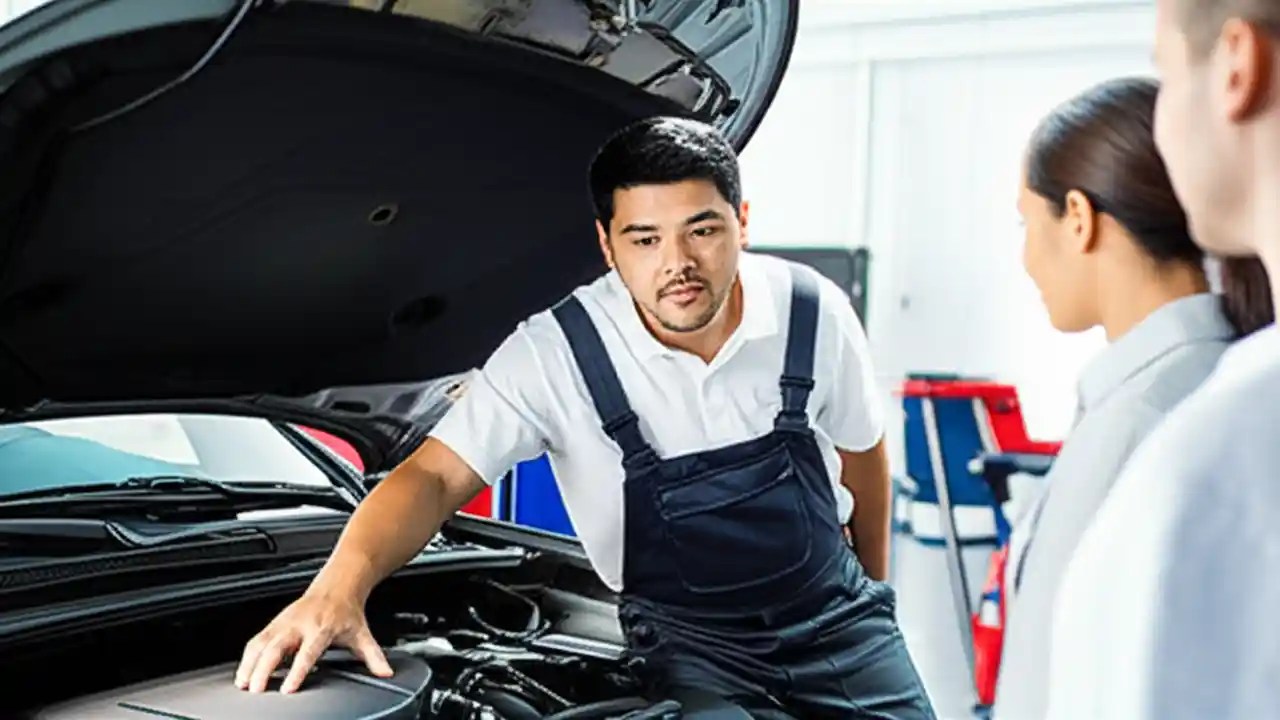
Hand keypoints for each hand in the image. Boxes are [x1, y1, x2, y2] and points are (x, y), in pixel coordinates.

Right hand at [234, 590, 393, 693]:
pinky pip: (257, 639)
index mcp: (322, 628)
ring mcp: (285, 621)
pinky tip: (243, 672)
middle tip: (257, 689)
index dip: (297, 670)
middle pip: (276, 647)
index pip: (308, 652)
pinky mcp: (275, 622)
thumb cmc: (347, 611)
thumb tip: (386, 672)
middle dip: (264, 668)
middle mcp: (300, 624)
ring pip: (261, 642)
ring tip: (243, 684)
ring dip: (250, 663)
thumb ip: (373, 656)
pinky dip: (247, 656)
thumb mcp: (362, 633)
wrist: (338, 584)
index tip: (288, 688)